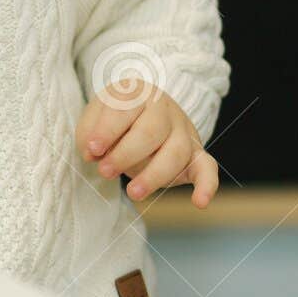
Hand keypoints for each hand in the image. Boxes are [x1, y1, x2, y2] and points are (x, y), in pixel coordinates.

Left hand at [76, 81, 219, 207]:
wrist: (143, 111)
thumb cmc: (115, 118)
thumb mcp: (95, 117)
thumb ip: (89, 132)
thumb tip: (91, 153)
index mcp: (137, 94)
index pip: (125, 110)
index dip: (107, 132)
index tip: (92, 150)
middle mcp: (164, 109)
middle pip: (151, 132)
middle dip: (126, 155)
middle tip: (105, 172)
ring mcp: (183, 130)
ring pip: (176, 152)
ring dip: (154, 176)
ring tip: (132, 193)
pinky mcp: (196, 153)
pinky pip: (208, 167)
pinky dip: (207, 185)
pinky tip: (199, 202)